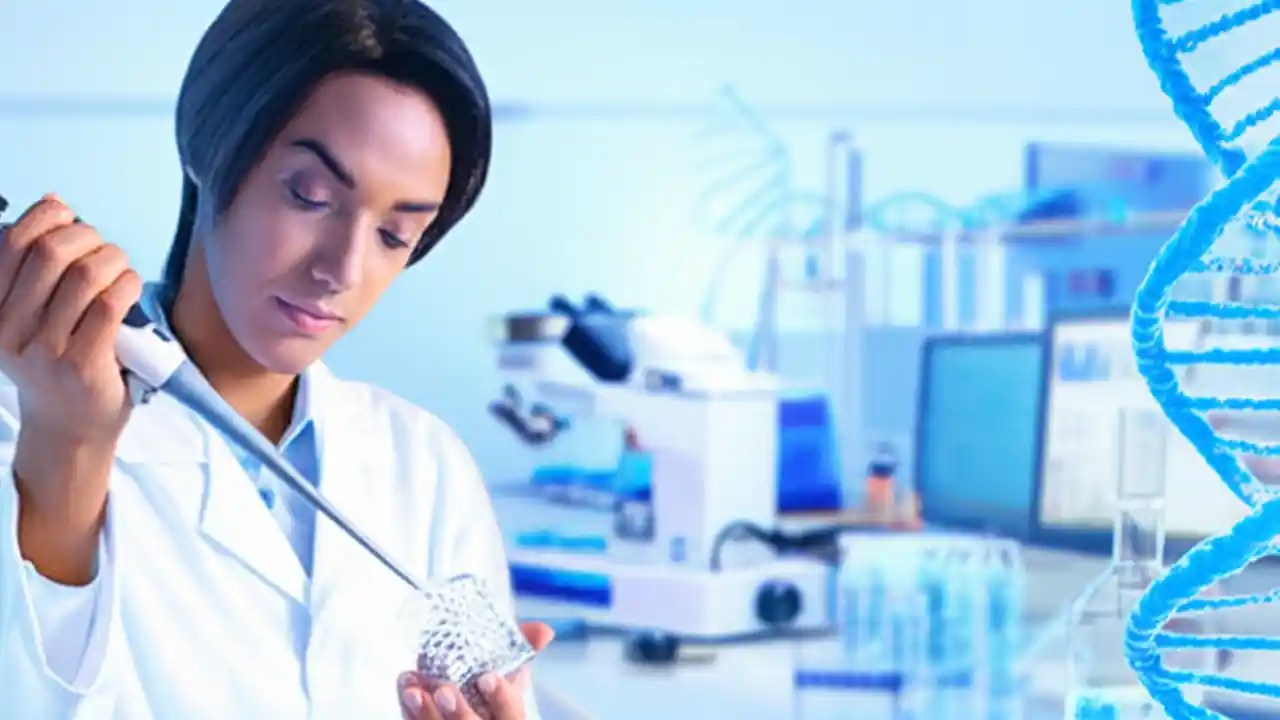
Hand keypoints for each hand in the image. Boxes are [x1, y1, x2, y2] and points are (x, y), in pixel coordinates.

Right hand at [0, 193, 140, 445]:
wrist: (70, 428)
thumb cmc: (57, 360)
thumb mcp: (31, 314)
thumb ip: (37, 265)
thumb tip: (54, 201)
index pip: (9, 244)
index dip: (43, 217)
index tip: (67, 216)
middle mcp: (10, 330)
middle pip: (51, 254)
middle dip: (87, 237)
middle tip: (104, 248)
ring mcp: (44, 351)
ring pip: (84, 276)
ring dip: (113, 260)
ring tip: (120, 269)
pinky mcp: (81, 366)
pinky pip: (108, 306)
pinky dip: (126, 285)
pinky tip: (130, 288)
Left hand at [398, 621, 554, 719]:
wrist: (462, 710)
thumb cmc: (488, 696)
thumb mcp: (509, 674)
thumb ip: (524, 648)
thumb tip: (543, 631)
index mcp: (508, 719)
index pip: (512, 716)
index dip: (501, 698)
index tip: (487, 677)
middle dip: (459, 712)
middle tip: (445, 690)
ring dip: (424, 712)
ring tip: (414, 689)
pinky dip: (410, 711)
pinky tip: (407, 690)